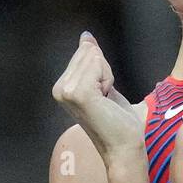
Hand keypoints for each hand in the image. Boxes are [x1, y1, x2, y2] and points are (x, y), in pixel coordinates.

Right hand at [52, 32, 143, 161]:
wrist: (124, 145)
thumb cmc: (118, 120)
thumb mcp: (103, 83)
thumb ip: (92, 61)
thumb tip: (85, 36)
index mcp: (61, 86)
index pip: (84, 52)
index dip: (102, 70)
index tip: (103, 94)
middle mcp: (58, 88)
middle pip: (89, 52)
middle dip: (104, 71)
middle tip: (105, 98)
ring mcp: (66, 91)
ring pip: (94, 57)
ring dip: (107, 77)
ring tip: (105, 100)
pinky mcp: (77, 93)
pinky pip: (98, 65)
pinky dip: (108, 79)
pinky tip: (105, 98)